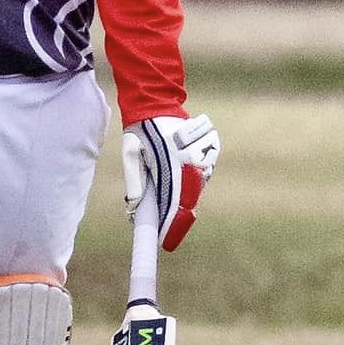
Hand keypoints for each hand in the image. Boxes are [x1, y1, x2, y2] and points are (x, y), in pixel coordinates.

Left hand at [121, 113, 219, 251]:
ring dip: (185, 192)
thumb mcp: (131, 155)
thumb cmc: (141, 131)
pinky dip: (193, 177)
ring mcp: (206, 154)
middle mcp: (193, 160)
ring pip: (198, 185)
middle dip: (176, 212)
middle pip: (189, 199)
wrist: (158, 102)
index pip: (174, 203)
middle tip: (165, 224)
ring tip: (168, 184)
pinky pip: (204, 171)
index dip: (170, 226)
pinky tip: (181, 169)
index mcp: (171, 163)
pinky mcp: (212, 149)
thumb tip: (135, 208)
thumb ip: (135, 181)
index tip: (165, 243)